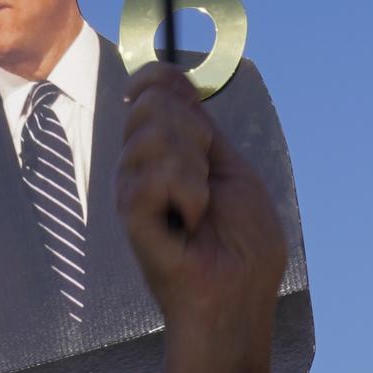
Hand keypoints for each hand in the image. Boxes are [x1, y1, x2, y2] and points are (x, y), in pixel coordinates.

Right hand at [117, 64, 282, 372]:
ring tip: (201, 211)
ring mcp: (132, 189)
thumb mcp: (231, 170)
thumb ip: (201, 128)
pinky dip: (186, 194)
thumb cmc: (243, 244)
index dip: (156, 78)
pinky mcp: (129, 215)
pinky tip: (189, 224)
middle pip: (151, 106)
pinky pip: (149, 175)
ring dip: (194, 173)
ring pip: (152, 135)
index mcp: (170, 153)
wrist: (238, 293)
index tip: (166, 86)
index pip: (149, 94)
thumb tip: (174, 83)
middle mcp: (143, 166)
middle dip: (193, 134)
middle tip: (207, 180)